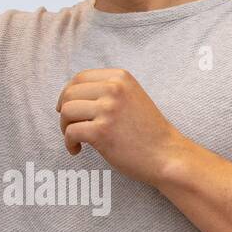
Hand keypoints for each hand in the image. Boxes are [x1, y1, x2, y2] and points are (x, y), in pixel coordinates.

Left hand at [55, 68, 180, 185]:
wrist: (167, 154)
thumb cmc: (148, 131)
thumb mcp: (132, 97)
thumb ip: (108, 91)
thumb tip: (71, 95)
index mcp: (120, 78)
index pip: (80, 77)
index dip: (68, 93)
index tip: (65, 107)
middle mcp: (114, 89)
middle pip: (69, 93)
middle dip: (64, 112)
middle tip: (70, 127)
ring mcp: (108, 109)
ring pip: (66, 112)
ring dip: (65, 127)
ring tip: (75, 139)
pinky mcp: (102, 131)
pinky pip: (70, 132)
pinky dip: (69, 143)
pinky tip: (77, 150)